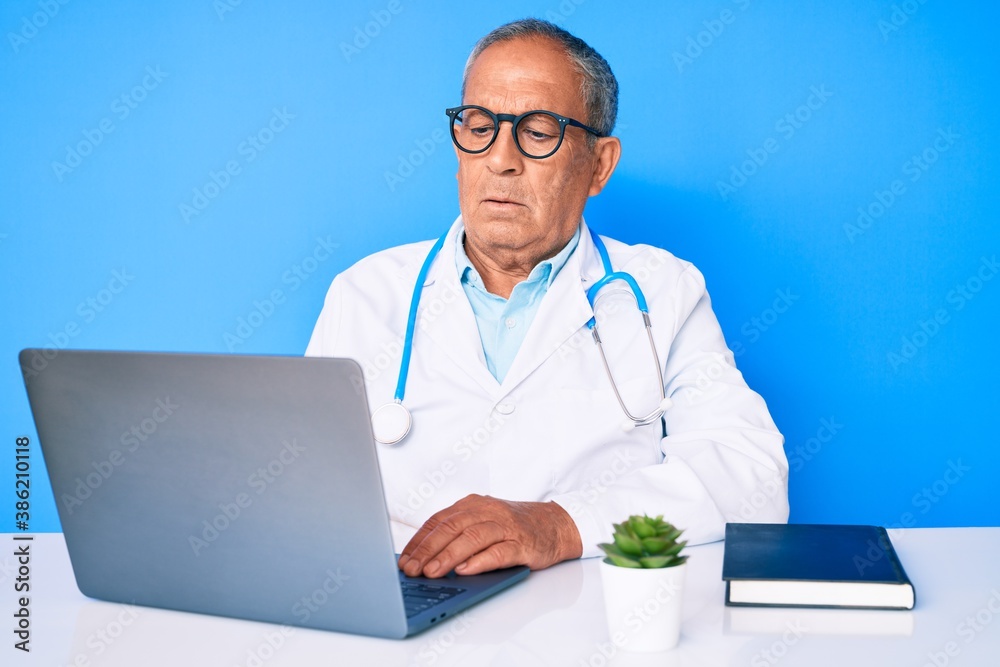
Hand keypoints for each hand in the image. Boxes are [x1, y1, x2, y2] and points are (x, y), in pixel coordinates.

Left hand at [397, 494, 582, 577]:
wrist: (554, 525)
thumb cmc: (513, 527)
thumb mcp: (482, 523)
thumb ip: (457, 534)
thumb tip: (422, 558)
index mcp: (472, 505)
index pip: (438, 521)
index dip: (419, 541)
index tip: (403, 560)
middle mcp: (487, 511)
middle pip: (452, 528)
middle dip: (428, 550)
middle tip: (412, 569)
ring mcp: (506, 526)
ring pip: (472, 538)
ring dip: (449, 555)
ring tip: (432, 572)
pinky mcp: (522, 543)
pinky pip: (499, 552)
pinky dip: (481, 561)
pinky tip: (466, 570)